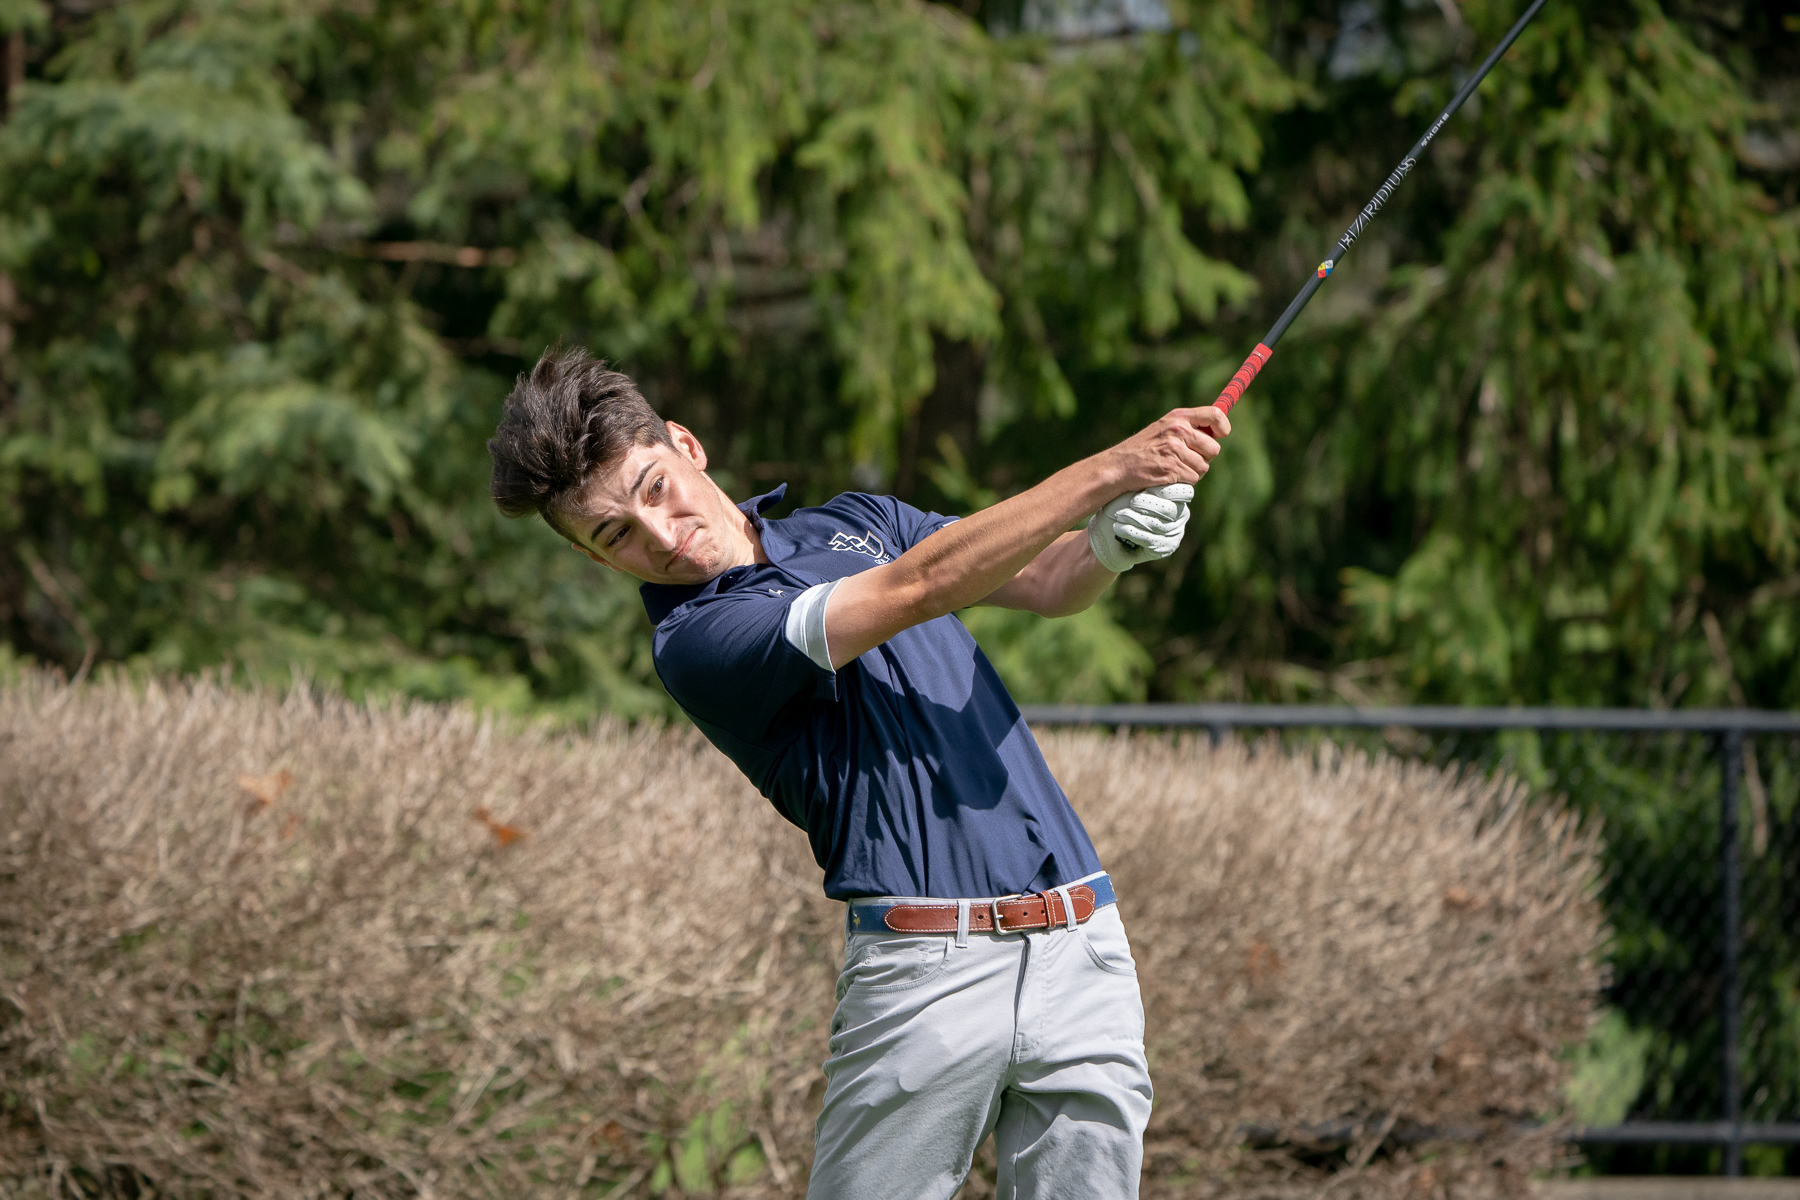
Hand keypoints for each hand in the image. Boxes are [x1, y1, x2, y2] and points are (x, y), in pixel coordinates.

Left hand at [1087, 484, 1192, 572]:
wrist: (1106, 532)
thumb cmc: (1119, 505)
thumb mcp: (1130, 488)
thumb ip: (1146, 482)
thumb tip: (1158, 475)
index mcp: (1176, 495)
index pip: (1183, 492)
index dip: (1165, 490)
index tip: (1144, 489)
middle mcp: (1179, 513)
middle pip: (1170, 509)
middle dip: (1146, 504)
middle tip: (1130, 503)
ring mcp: (1174, 532)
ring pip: (1158, 525)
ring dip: (1134, 519)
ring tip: (1119, 516)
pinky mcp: (1165, 548)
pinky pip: (1151, 540)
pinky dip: (1132, 532)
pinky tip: (1119, 528)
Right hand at [1102, 406, 1230, 493]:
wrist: (1119, 465)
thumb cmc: (1144, 447)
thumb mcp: (1164, 428)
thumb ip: (1188, 427)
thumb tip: (1217, 434)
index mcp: (1178, 417)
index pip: (1215, 415)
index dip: (1223, 428)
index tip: (1219, 436)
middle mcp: (1178, 430)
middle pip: (1214, 448)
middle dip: (1204, 457)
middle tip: (1187, 458)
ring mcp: (1174, 450)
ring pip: (1204, 467)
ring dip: (1192, 472)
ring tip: (1174, 467)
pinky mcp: (1171, 468)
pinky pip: (1192, 479)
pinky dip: (1184, 482)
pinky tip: (1169, 476)